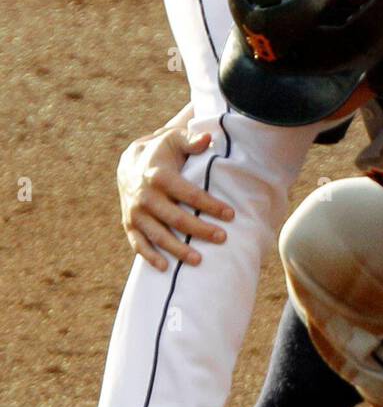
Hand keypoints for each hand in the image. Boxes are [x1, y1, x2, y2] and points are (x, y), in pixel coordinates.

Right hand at [117, 118, 233, 270]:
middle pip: (175, 218)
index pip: (189, 193)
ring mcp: (135, 212)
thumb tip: (208, 138)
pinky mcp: (129, 223)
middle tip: (222, 238)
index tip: (230, 215)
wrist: (129, 162)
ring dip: (178, 249)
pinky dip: (149, 257)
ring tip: (199, 260)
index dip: (210, 205)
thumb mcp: (174, 139)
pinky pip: (138, 244)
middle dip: (199, 230)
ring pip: (158, 235)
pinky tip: (165, 268)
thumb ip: (191, 140)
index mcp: (158, 175)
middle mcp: (145, 196)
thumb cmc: (161, 151)